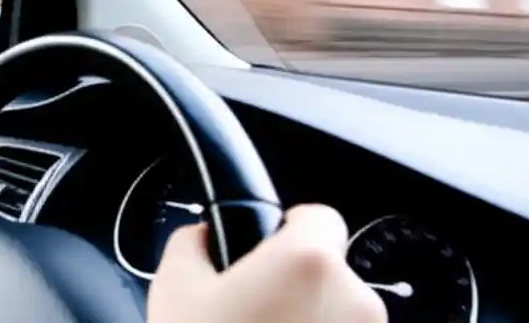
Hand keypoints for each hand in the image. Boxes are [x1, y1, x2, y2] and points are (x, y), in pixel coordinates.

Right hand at [148, 204, 385, 322]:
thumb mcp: (174, 288)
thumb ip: (194, 242)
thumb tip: (204, 236)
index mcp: (308, 262)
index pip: (318, 216)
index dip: (288, 227)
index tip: (267, 247)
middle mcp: (354, 300)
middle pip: (328, 271)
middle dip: (294, 286)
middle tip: (249, 311)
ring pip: (337, 316)